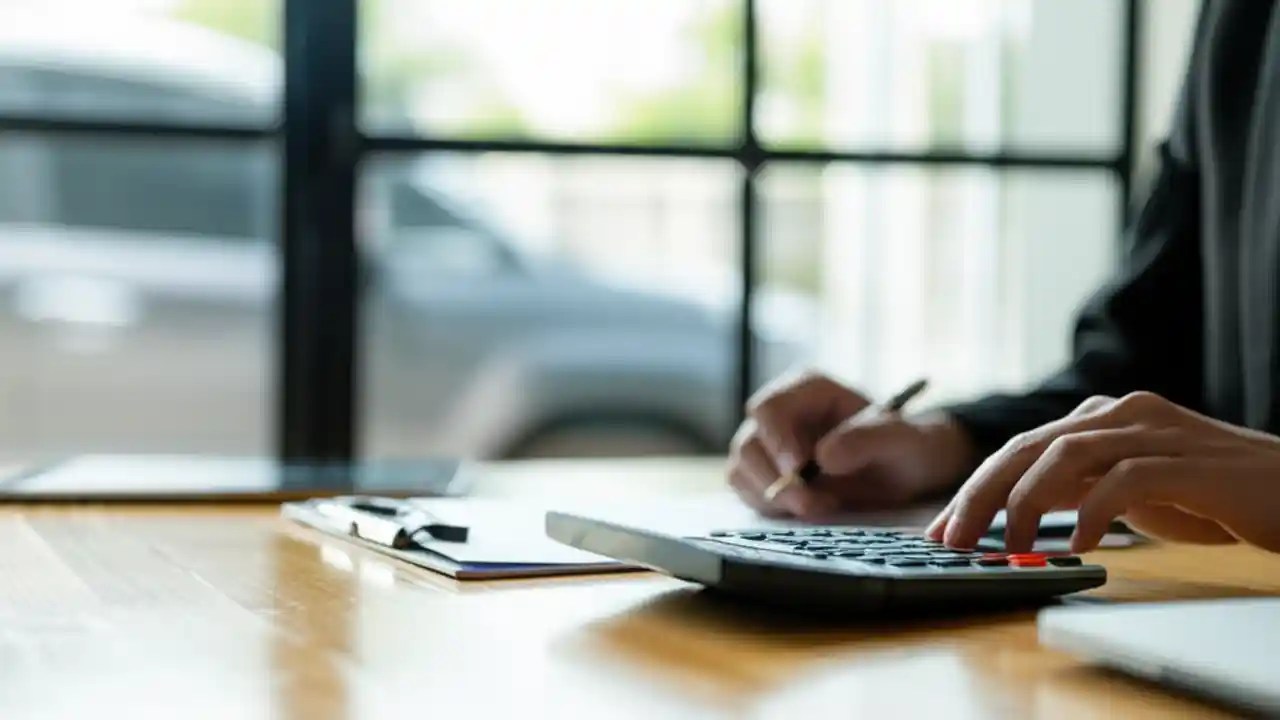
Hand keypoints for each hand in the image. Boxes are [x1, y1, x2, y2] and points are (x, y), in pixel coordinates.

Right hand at [727, 371, 975, 518]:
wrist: (907, 472)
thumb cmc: (906, 447)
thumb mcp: (901, 440)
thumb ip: (868, 439)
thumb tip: (824, 457)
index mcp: (808, 390)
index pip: (770, 408)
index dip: (777, 440)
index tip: (799, 470)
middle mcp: (781, 413)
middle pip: (749, 444)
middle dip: (776, 481)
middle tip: (812, 504)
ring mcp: (769, 444)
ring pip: (742, 470)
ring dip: (774, 498)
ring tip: (821, 506)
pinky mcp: (766, 473)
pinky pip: (748, 491)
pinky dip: (772, 507)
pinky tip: (810, 508)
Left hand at [926, 391, 1279, 553]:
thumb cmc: (1210, 496)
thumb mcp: (1128, 491)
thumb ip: (1077, 489)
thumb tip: (1014, 516)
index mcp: (1100, 418)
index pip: (1019, 449)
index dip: (974, 488)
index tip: (941, 529)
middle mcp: (1121, 414)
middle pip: (1029, 446)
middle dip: (981, 494)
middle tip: (952, 538)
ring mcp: (1156, 432)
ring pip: (1066, 454)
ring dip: (1027, 502)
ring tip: (1011, 544)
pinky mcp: (1190, 461)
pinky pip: (1127, 479)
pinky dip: (1095, 510)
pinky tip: (1080, 543)